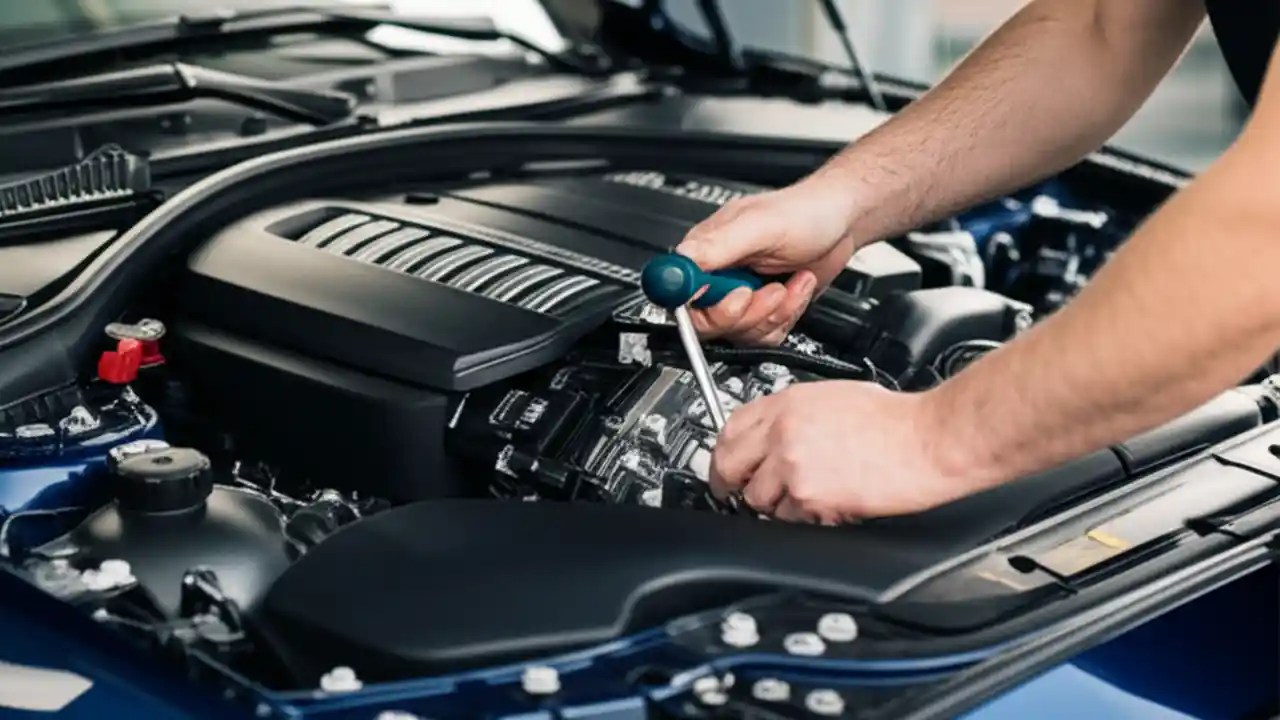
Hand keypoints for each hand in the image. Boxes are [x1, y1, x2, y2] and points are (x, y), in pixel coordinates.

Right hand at [676, 176, 861, 344]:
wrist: (839, 222)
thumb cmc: (805, 212)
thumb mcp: (760, 225)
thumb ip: (718, 245)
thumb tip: (682, 259)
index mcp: (707, 252)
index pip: (682, 293)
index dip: (705, 305)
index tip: (736, 296)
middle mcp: (719, 276)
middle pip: (710, 322)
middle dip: (748, 312)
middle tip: (769, 290)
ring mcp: (741, 295)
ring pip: (740, 332)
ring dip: (772, 313)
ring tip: (786, 284)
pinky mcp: (763, 309)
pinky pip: (764, 334)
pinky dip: (786, 316)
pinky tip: (795, 289)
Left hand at [709, 381, 997, 523]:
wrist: (927, 441)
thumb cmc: (895, 420)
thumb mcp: (834, 397)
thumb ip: (795, 415)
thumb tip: (776, 434)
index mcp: (787, 404)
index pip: (730, 429)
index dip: (723, 452)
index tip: (725, 464)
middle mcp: (783, 433)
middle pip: (729, 466)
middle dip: (730, 485)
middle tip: (735, 494)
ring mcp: (793, 467)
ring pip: (757, 500)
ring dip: (774, 505)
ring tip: (804, 498)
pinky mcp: (809, 498)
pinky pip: (788, 520)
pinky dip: (803, 519)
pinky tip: (826, 505)